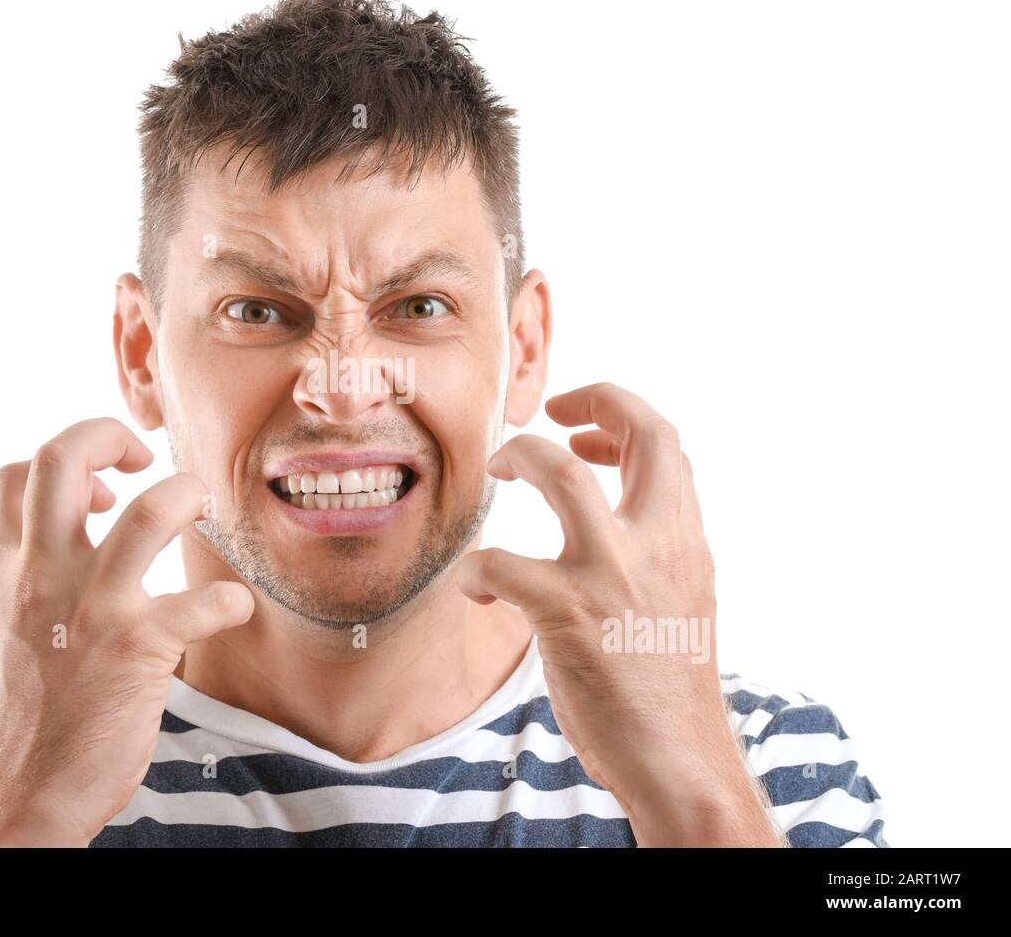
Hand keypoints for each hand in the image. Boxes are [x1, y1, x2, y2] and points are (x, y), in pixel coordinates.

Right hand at [0, 418, 254, 846]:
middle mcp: (42, 579)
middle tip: (143, 459)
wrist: (24, 796)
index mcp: (7, 574)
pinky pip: (204, 601)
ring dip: (187, 494)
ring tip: (201, 506)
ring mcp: (93, 609)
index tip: (100, 490)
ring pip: (150, 512)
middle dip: (108, 434)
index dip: (58, 463)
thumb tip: (66, 531)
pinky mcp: (139, 649)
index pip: (11, 478)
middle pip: (60, 459)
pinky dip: (230, 598)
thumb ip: (27, 578)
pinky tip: (233, 606)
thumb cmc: (26, 716)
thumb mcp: (3, 631)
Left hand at [457, 383, 773, 843]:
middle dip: (591, 399)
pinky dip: (476, 568)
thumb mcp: (684, 599)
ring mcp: (611, 576)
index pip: (667, 442)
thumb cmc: (669, 688)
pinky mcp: (566, 615)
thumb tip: (624, 513)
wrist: (680, 762)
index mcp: (685, 541)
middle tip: (540, 420)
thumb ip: (658, 550)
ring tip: (498, 470)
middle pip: (639, 432)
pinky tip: (476, 589)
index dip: (620, 415)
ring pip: (558, 473)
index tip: (583, 433)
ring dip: (521, 457)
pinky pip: (498, 563)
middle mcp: (658, 546)